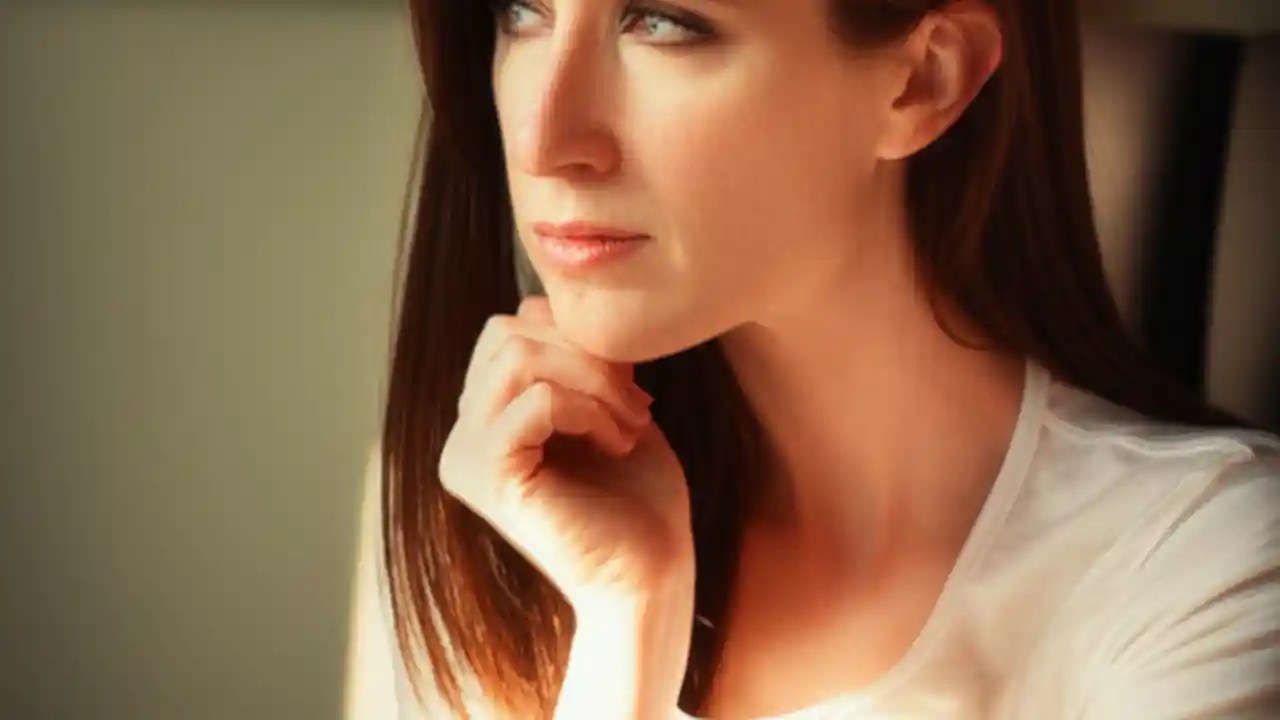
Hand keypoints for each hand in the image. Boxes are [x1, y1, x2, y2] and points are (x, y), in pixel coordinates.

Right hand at [439, 296, 693, 610]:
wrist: (650, 578)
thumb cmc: (638, 501)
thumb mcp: (605, 409)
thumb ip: (571, 361)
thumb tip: (538, 304)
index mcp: (484, 423)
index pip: (507, 330)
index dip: (574, 337)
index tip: (630, 383)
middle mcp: (462, 439)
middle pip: (505, 332)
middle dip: (583, 351)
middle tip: (636, 401)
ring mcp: (468, 459)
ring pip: (516, 356)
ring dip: (593, 378)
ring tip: (631, 422)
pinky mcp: (491, 479)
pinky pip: (535, 401)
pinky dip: (588, 409)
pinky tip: (618, 442)